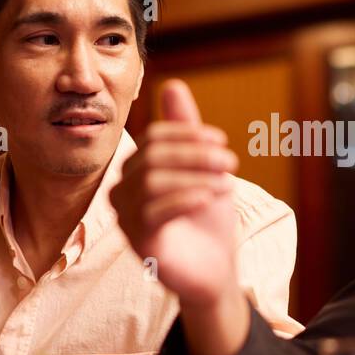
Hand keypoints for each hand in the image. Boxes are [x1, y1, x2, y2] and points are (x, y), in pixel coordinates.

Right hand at [111, 79, 239, 305]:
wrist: (215, 269)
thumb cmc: (205, 218)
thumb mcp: (202, 168)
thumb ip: (186, 130)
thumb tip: (173, 84)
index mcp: (136, 171)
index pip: (152, 139)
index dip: (186, 134)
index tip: (221, 140)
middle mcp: (123, 193)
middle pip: (152, 158)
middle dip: (195, 154)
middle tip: (231, 160)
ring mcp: (127, 220)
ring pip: (151, 183)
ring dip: (194, 177)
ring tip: (227, 183)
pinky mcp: (139, 243)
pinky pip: (153, 213)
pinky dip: (184, 200)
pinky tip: (209, 198)